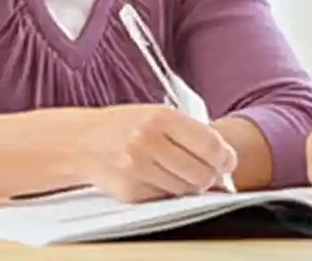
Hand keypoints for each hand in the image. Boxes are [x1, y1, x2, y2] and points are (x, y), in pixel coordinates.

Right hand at [77, 105, 237, 202]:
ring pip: (185, 189)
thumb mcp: (157, 115)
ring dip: (191, 185)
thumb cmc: (125, 126)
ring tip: (183, 172)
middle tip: (211, 172)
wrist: (82, 142)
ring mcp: (137, 168)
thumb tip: (224, 158)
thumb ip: (190, 132)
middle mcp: (148, 141)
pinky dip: (169, 191)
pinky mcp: (130, 190)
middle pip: (200, 172)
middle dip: (211, 176)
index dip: (225, 158)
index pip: (209, 145)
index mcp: (160, 117)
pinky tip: (161, 177)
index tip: (229, 162)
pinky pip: (165, 197)